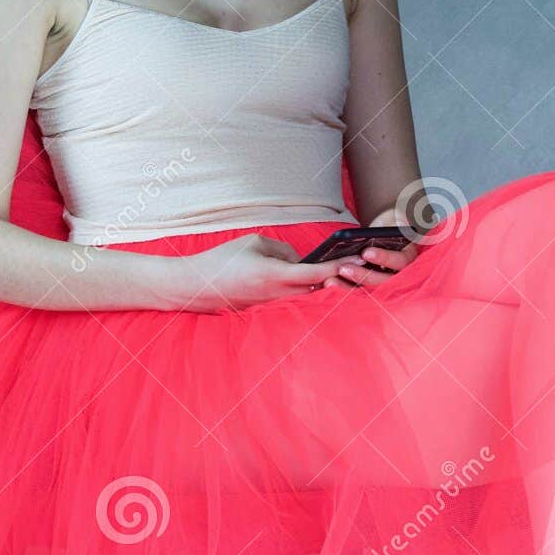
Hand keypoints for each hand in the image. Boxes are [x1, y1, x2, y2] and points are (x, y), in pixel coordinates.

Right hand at [172, 232, 354, 312]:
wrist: (195, 287)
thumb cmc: (222, 260)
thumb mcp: (254, 243)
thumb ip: (283, 250)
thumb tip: (300, 260)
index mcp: (274, 275)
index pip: (317, 273)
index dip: (340, 266)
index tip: (359, 260)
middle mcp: (276, 295)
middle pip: (318, 289)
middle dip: (336, 278)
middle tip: (356, 264)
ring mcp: (272, 306)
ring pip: (306, 296)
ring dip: (320, 286)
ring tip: (337, 274)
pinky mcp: (266, 312)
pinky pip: (292, 301)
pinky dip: (303, 292)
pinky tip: (310, 283)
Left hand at [317, 209, 422, 295]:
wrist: (382, 233)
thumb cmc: (388, 225)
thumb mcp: (394, 218)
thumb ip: (398, 220)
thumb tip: (401, 224)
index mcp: (407, 257)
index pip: (399, 261)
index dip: (384, 258)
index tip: (366, 252)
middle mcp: (399, 274)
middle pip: (384, 280)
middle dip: (363, 275)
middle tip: (343, 268)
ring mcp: (383, 283)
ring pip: (370, 290)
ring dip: (350, 287)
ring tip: (331, 281)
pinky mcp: (370, 287)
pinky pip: (359, 292)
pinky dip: (344, 289)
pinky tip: (330, 285)